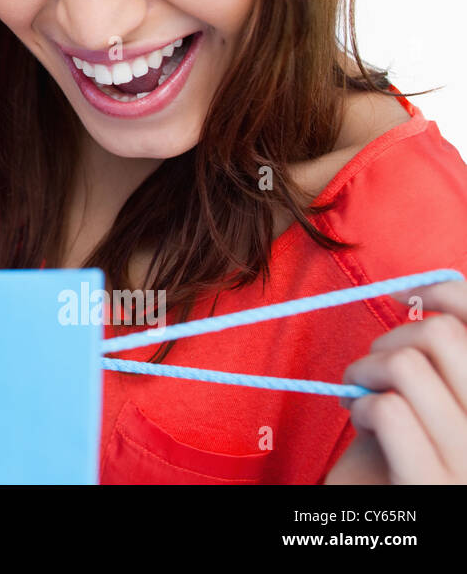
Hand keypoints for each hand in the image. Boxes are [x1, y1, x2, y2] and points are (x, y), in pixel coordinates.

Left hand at [326, 278, 466, 483]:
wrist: (378, 518)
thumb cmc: (403, 455)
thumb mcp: (432, 402)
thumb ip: (442, 360)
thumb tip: (420, 288)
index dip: (450, 292)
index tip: (405, 291)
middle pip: (443, 335)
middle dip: (391, 340)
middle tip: (372, 370)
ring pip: (408, 365)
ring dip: (365, 371)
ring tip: (358, 394)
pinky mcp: (433, 484)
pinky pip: (389, 409)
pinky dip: (361, 405)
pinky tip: (360, 421)